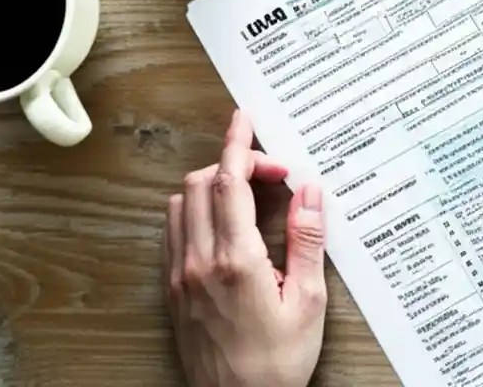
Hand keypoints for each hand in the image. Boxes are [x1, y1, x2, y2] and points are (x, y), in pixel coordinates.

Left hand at [163, 111, 327, 386]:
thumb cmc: (278, 363)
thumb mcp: (308, 301)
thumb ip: (307, 240)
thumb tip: (310, 192)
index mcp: (236, 261)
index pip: (230, 184)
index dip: (237, 145)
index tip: (244, 121)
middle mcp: (199, 263)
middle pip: (201, 184)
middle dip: (233, 165)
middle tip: (271, 174)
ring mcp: (180, 277)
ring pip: (181, 205)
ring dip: (211, 187)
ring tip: (248, 197)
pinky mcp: (173, 293)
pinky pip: (173, 234)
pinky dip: (196, 213)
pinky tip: (225, 227)